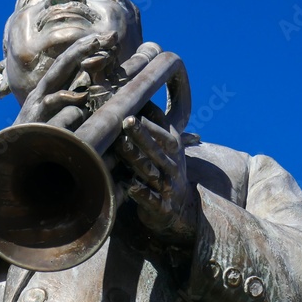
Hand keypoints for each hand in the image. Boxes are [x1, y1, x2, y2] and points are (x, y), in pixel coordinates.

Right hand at [14, 31, 117, 129]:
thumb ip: (74, 106)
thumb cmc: (39, 137)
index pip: (71, 62)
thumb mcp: (58, 118)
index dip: (89, 48)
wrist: (11, 153)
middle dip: (86, 45)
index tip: (111, 38)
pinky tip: (83, 95)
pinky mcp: (36, 117)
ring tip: (98, 49)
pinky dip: (66, 97)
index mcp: (51, 89)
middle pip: (65, 61)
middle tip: (110, 36)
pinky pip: (51, 103)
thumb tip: (93, 95)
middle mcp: (44, 90)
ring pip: (58, 73)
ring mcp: (38, 101)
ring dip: (78, 58)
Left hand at [114, 114, 197, 245]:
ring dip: (136, 157)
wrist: (180, 208)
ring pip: (151, 170)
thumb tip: (141, 93)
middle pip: (157, 148)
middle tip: (127, 120)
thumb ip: (156, 121)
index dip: (150, 120)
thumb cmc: (166, 168)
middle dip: (142, 134)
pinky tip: (130, 185)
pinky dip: (141, 193)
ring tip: (121, 145)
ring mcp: (167, 186)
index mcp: (173, 148)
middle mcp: (172, 165)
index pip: (164, 131)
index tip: (134, 106)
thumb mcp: (167, 144)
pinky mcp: (161, 207)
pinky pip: (151, 200)